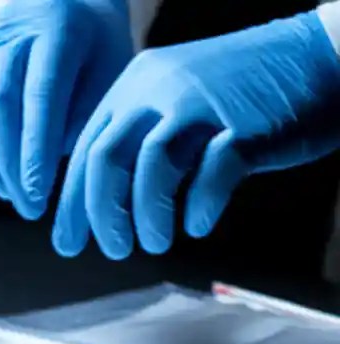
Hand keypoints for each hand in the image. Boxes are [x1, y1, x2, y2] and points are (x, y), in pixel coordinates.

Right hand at [0, 0, 134, 218]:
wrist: (61, 7)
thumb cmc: (93, 53)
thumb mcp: (110, 75)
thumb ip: (86, 118)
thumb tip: (50, 171)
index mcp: (58, 28)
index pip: (40, 93)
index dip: (35, 149)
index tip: (37, 195)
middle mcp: (8, 30)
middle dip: (10, 164)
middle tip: (27, 207)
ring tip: (6, 190)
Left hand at [53, 10, 339, 259]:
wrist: (322, 55)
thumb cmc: (244, 94)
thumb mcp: (177, 102)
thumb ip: (140, 140)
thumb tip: (101, 203)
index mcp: (135, 85)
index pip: (87, 148)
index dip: (73, 201)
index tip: (67, 242)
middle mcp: (160, 88)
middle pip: (107, 158)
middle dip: (100, 213)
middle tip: (111, 250)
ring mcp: (204, 103)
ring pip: (152, 165)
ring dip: (146, 215)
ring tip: (152, 245)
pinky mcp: (247, 124)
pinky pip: (214, 171)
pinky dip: (200, 205)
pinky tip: (199, 226)